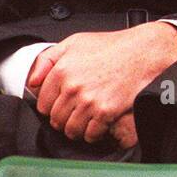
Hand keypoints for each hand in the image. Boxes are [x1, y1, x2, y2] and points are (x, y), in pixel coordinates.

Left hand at [29, 22, 176, 142]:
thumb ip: (48, 59)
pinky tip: (98, 124)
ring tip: (85, 121)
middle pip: (56, 119)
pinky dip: (94, 133)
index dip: (51, 106)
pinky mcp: (106, 112)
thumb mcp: (75, 42)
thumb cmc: (113, 47)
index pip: (42, 104)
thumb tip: (32, 81)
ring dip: (77, 129)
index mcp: (62, 71)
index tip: (60, 104)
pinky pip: (91, 134)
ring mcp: (89, 101)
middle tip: (75, 113)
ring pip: (71, 130)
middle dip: (64, 118)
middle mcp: (73, 87)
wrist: (143, 52)